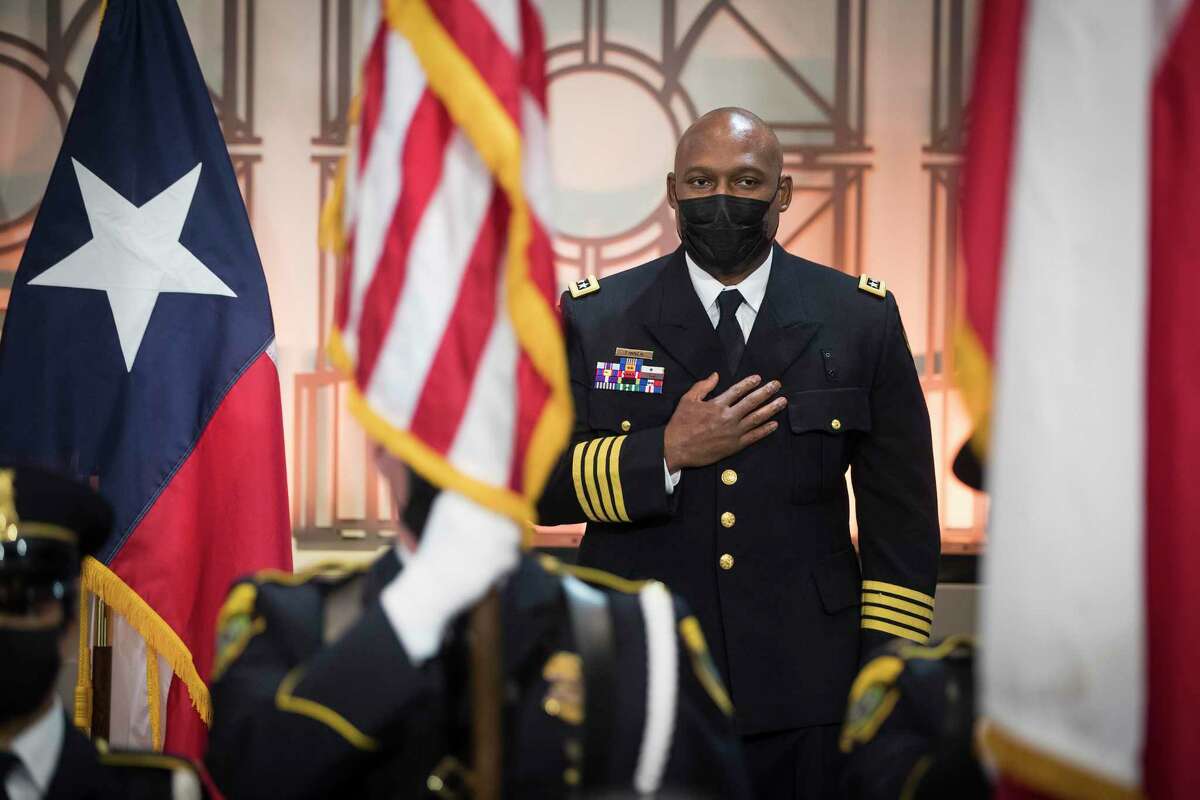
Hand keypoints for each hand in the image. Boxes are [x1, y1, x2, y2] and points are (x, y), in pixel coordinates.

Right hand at [663, 373, 785, 471]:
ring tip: (782, 402)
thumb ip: (703, 386)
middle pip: (752, 402)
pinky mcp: (734, 445)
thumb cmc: (680, 424)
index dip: (749, 383)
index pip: (737, 390)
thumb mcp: (688, 400)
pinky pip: (754, 437)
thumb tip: (715, 375)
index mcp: (717, 405)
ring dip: (771, 409)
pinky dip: (765, 430)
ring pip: (757, 418)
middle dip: (766, 392)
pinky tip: (774, 424)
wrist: (677, 448)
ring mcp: (733, 432)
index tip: (758, 378)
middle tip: (777, 385)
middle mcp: (728, 417)